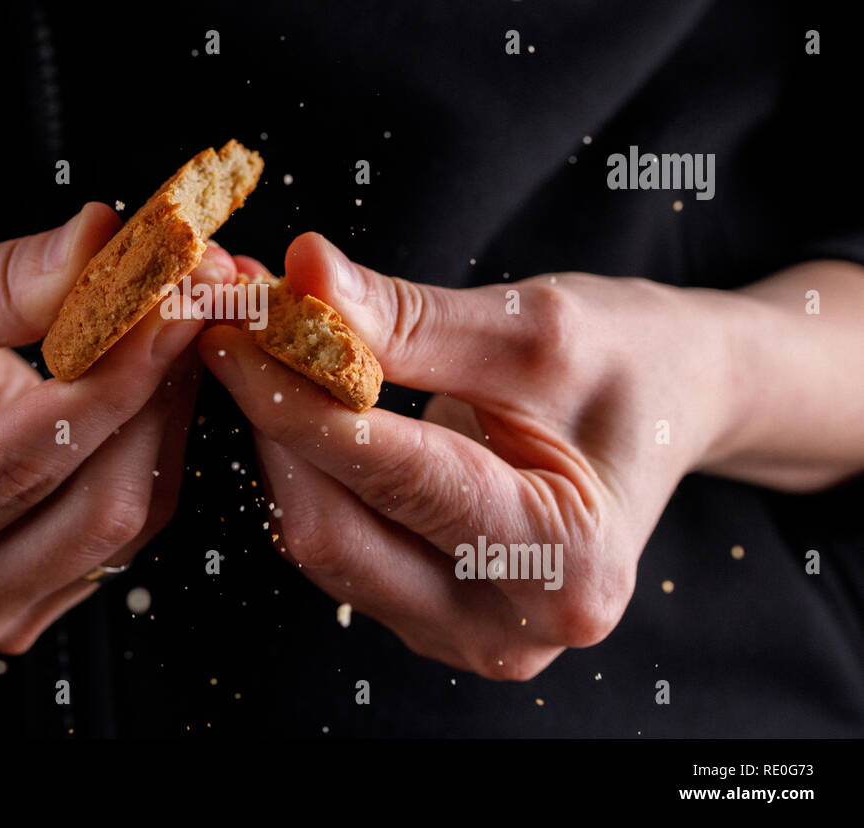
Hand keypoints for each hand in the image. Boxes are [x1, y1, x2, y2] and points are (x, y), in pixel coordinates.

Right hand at [0, 203, 234, 657]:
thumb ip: (0, 283)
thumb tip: (110, 244)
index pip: (28, 460)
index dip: (116, 371)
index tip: (173, 291)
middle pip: (98, 505)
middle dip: (160, 389)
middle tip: (200, 293)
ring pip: (132, 517)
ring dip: (173, 409)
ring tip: (185, 317)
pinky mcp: (40, 596)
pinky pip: (131, 522)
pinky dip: (158, 437)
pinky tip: (160, 369)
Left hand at [200, 233, 746, 679]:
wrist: (670, 402)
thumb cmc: (629, 362)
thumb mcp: (533, 329)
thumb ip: (410, 317)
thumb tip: (301, 275)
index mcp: (564, 563)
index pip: (394, 477)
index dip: (299, 398)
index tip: (237, 329)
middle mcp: (507, 625)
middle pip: (335, 529)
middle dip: (272, 420)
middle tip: (231, 325)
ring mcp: (458, 625)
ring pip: (319, 537)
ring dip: (275, 438)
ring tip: (257, 343)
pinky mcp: (421, 603)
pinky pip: (332, 536)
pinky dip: (300, 461)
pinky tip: (288, 391)